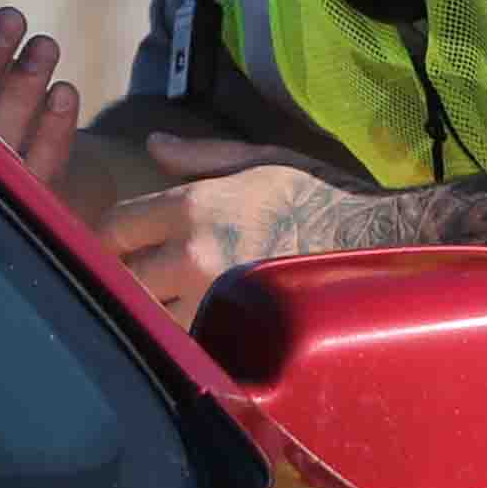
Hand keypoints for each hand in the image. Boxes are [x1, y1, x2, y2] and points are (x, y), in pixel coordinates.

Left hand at [99, 133, 373, 325]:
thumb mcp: (258, 160)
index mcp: (192, 207)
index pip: (114, 227)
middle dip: (124, 276)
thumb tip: (152, 144)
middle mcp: (194, 255)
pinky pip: (187, 343)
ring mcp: (215, 302)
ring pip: (149, 317)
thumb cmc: (317, 195)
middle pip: (121, 277)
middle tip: (138, 274)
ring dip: (150, 311)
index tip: (123, 242)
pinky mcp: (239, 337)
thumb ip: (198, 156)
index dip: (110, 236)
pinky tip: (195, 326)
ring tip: (165, 302)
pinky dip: (183, 337)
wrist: (376, 241)